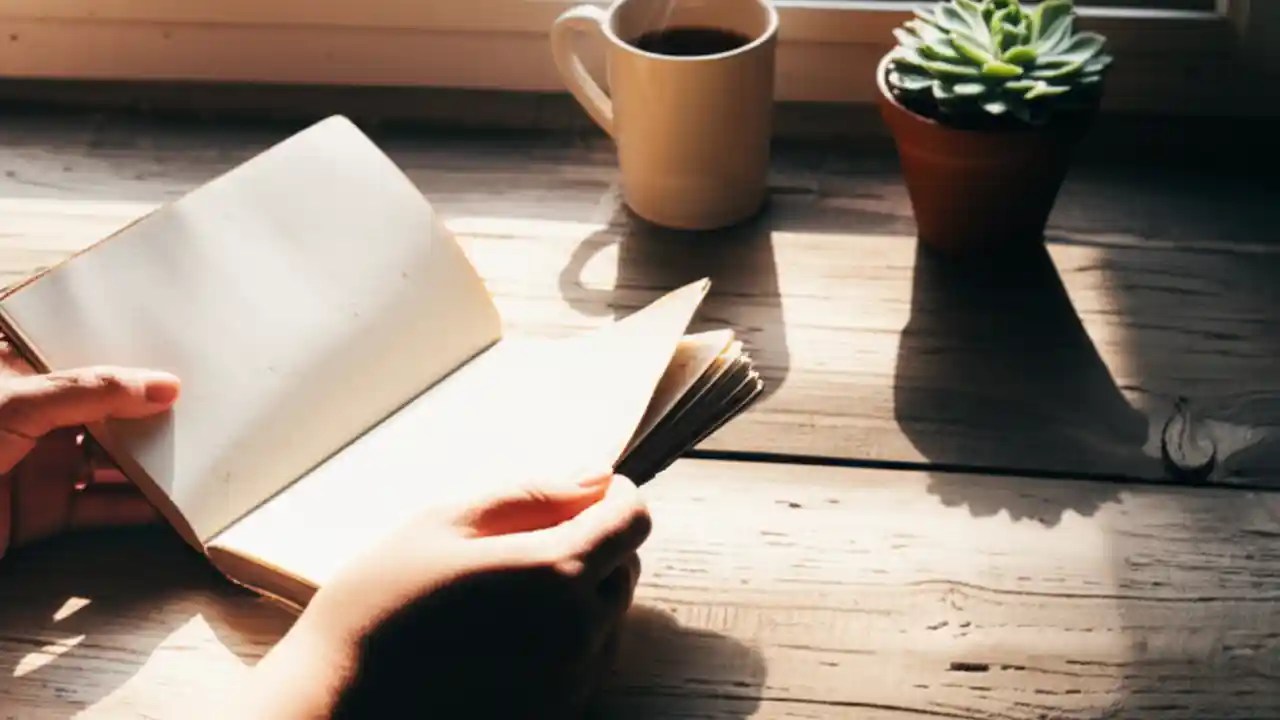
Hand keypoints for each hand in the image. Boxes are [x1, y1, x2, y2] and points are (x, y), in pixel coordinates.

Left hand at [0, 339, 180, 558]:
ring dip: (149, 459)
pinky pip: (101, 507)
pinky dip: (137, 509)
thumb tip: (164, 384)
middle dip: (145, 405)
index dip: (116, 340)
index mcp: (10, 373)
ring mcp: (35, 464)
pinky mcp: (42, 512)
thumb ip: (91, 391)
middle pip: (99, 406)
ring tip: (199, 450)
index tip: (167, 337)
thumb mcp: (16, 403)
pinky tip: (173, 504)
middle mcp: (26, 415)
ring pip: (105, 457)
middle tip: (201, 398)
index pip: (70, 346)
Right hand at [246, 470, 650, 718]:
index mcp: (556, 574)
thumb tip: (595, 478)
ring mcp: (570, 681)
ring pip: (608, 616)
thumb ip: (533, 496)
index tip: (589, 492)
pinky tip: (504, 632)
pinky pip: (586, 661)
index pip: (633, 522)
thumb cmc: (378, 608)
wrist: (335, 704)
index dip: (617, 496)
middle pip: (626, 568)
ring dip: (581, 591)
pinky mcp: (555, 712)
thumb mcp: (446, 524)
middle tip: (527, 538)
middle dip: (596, 541)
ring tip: (506, 589)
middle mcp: (579, 633)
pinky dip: (565, 636)